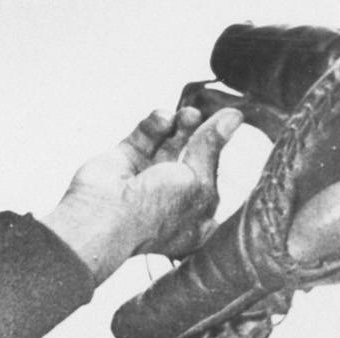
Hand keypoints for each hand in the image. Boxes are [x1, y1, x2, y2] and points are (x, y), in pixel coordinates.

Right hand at [41, 106, 242, 282]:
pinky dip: (155, 125)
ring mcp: (147, 182)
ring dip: (180, 126)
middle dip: (200, 136)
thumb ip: (212, 147)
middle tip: (205, 115)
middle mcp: (171, 202)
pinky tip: (163, 119)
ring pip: (168, 145)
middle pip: (191, 161)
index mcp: (195, 221)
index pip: (214, 186)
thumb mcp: (197, 182)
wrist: (106, 216)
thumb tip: (233, 118)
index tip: (232, 130)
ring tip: (188, 114)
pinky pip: (145, 138)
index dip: (222, 161)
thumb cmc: (156, 212)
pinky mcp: (126, 162)